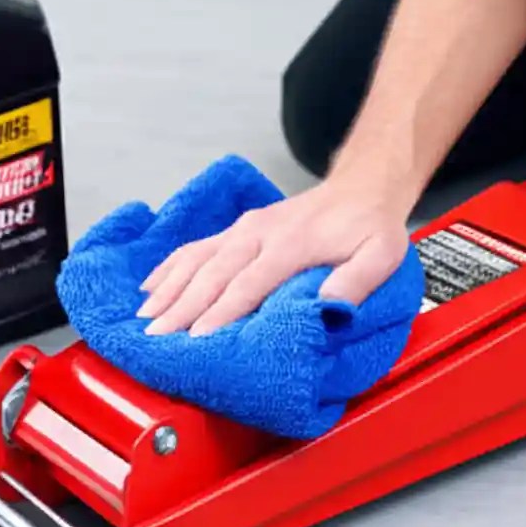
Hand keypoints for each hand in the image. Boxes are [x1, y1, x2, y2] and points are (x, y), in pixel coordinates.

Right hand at [136, 175, 414, 336]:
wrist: (360, 188)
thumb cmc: (368, 227)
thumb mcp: (381, 255)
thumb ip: (356, 281)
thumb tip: (329, 307)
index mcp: (290, 244)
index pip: (248, 284)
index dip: (220, 313)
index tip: (196, 339)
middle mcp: (259, 234)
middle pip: (212, 274)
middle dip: (181, 307)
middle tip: (156, 336)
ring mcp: (244, 230)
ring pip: (197, 259)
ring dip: (168, 289)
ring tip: (145, 318)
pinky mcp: (237, 230)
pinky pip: (196, 247)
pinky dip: (169, 267)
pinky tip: (150, 287)